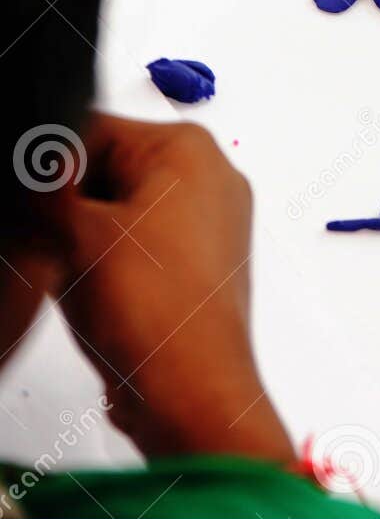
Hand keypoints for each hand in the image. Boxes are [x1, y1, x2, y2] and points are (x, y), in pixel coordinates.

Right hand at [47, 115, 293, 462]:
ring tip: (79, 273)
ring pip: (116, 210)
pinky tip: (93, 292)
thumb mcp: (68, 229)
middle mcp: (210, 177)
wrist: (188, 389)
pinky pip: (136, 245)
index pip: (91, 128)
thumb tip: (30, 160)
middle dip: (67, 205)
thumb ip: (41, 182)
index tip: (31, 205)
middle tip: (55, 245)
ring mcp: (210, 222)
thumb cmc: (148, 309)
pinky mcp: (199, 263)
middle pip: (106, 168)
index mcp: (188, 148)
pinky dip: (105, 261)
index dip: (47, 169)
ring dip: (80, 237)